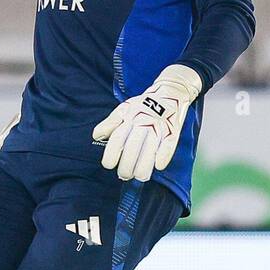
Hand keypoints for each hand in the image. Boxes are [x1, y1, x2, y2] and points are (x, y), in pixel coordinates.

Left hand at [93, 64, 202, 180]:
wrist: (170, 92)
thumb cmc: (142, 106)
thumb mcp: (123, 110)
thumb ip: (110, 123)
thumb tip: (96, 135)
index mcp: (129, 119)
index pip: (117, 138)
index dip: (112, 154)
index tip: (108, 165)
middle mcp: (143, 123)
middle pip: (133, 147)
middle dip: (127, 165)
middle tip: (124, 175)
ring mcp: (159, 127)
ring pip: (150, 148)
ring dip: (144, 165)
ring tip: (140, 177)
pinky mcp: (173, 131)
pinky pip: (169, 144)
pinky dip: (164, 155)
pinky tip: (159, 166)